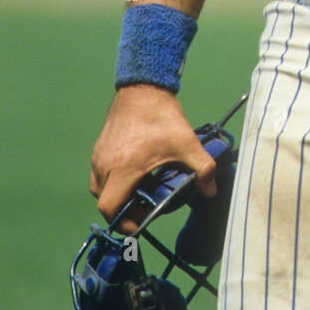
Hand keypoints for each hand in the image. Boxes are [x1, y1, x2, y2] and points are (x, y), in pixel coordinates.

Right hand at [90, 83, 216, 231]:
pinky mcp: (99, 148)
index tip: (140, 222)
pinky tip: (133, 175)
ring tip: (139, 193)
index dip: (123, 222)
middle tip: (144, 209)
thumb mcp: (186, 142)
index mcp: (123, 168)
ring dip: (117, 197)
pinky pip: (99, 175)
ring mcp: (98, 156)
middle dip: (123, 211)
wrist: (142, 87)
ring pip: (99, 189)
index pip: (110, 207)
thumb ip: (202, 168)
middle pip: (105, 202)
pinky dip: (112, 182)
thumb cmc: (161, 115)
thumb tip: (211, 190)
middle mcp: (105, 165)